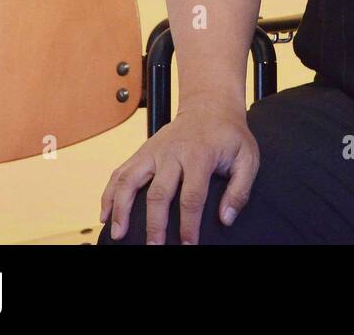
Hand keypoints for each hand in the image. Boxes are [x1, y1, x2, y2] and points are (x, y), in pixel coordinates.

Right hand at [99, 95, 258, 244]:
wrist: (210, 105)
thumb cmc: (229, 135)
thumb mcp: (248, 157)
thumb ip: (240, 189)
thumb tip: (226, 218)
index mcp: (200, 155)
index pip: (192, 196)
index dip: (188, 224)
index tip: (188, 244)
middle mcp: (173, 152)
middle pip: (158, 193)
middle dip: (154, 224)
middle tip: (154, 247)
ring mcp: (154, 151)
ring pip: (130, 180)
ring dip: (121, 208)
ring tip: (118, 234)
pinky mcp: (142, 151)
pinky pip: (120, 172)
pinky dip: (110, 193)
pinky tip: (105, 214)